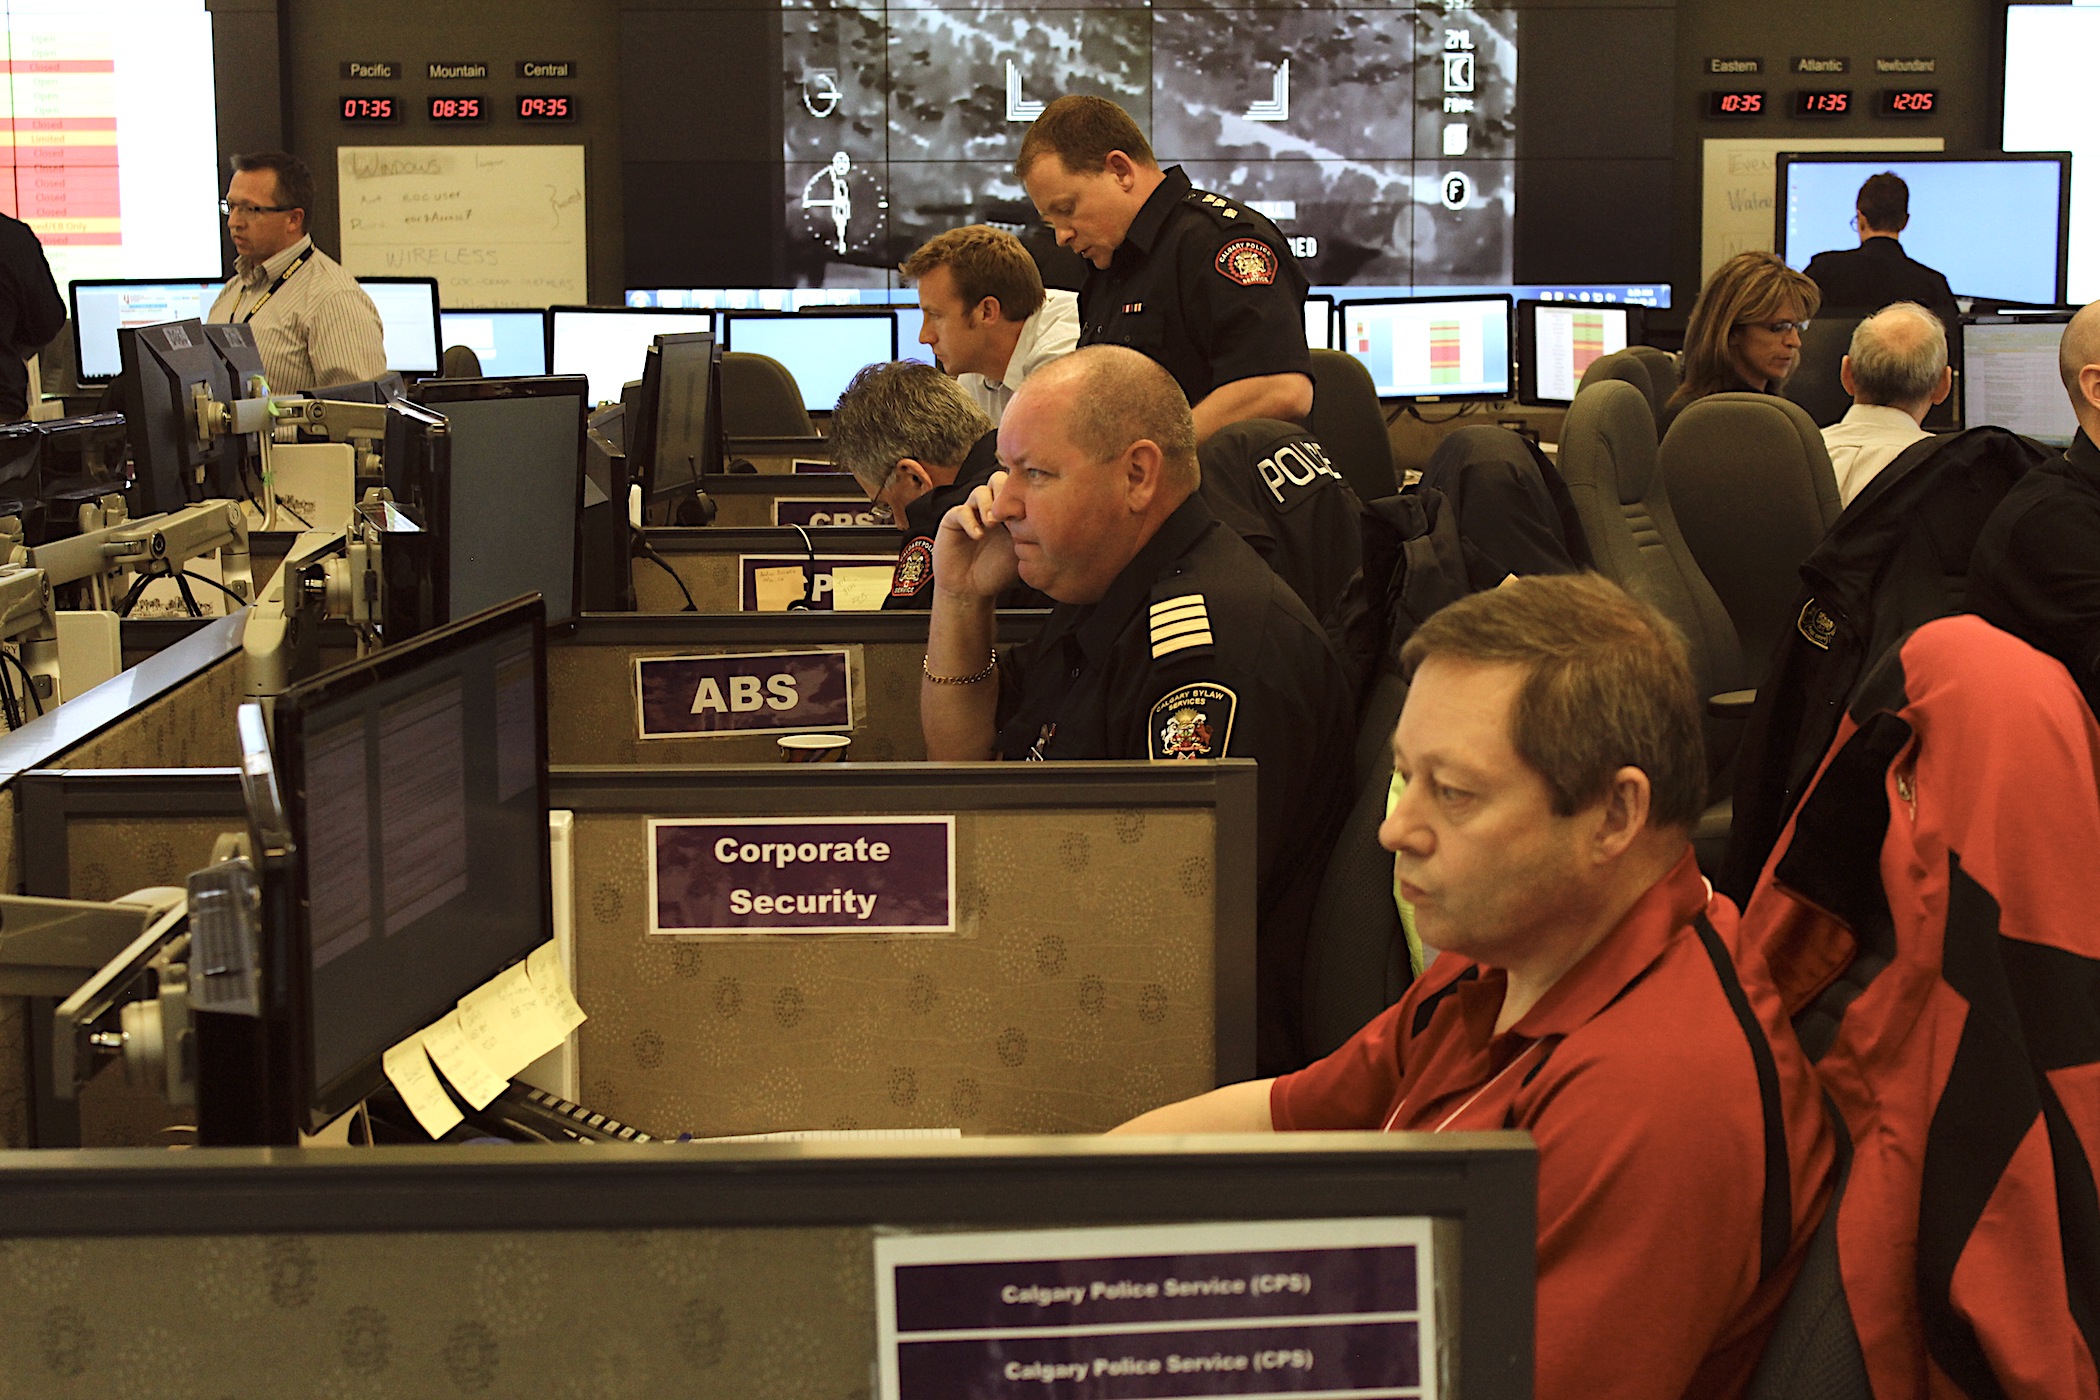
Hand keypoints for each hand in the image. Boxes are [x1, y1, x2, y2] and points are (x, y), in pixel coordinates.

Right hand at [933, 470, 1019, 600]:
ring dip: (988, 505)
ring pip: (980, 491)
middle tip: (1009, 512)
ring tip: (992, 524)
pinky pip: (961, 510)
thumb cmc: (998, 573)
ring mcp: (971, 512)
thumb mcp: (1022, 552)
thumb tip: (1045, 515)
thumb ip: (1031, 531)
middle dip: (1004, 491)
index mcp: (1010, 511)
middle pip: (998, 480)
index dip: (1023, 492)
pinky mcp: (952, 521)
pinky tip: (978, 535)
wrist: (972, 591)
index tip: (1029, 510)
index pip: (1017, 487)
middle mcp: (990, 507)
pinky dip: (970, 520)